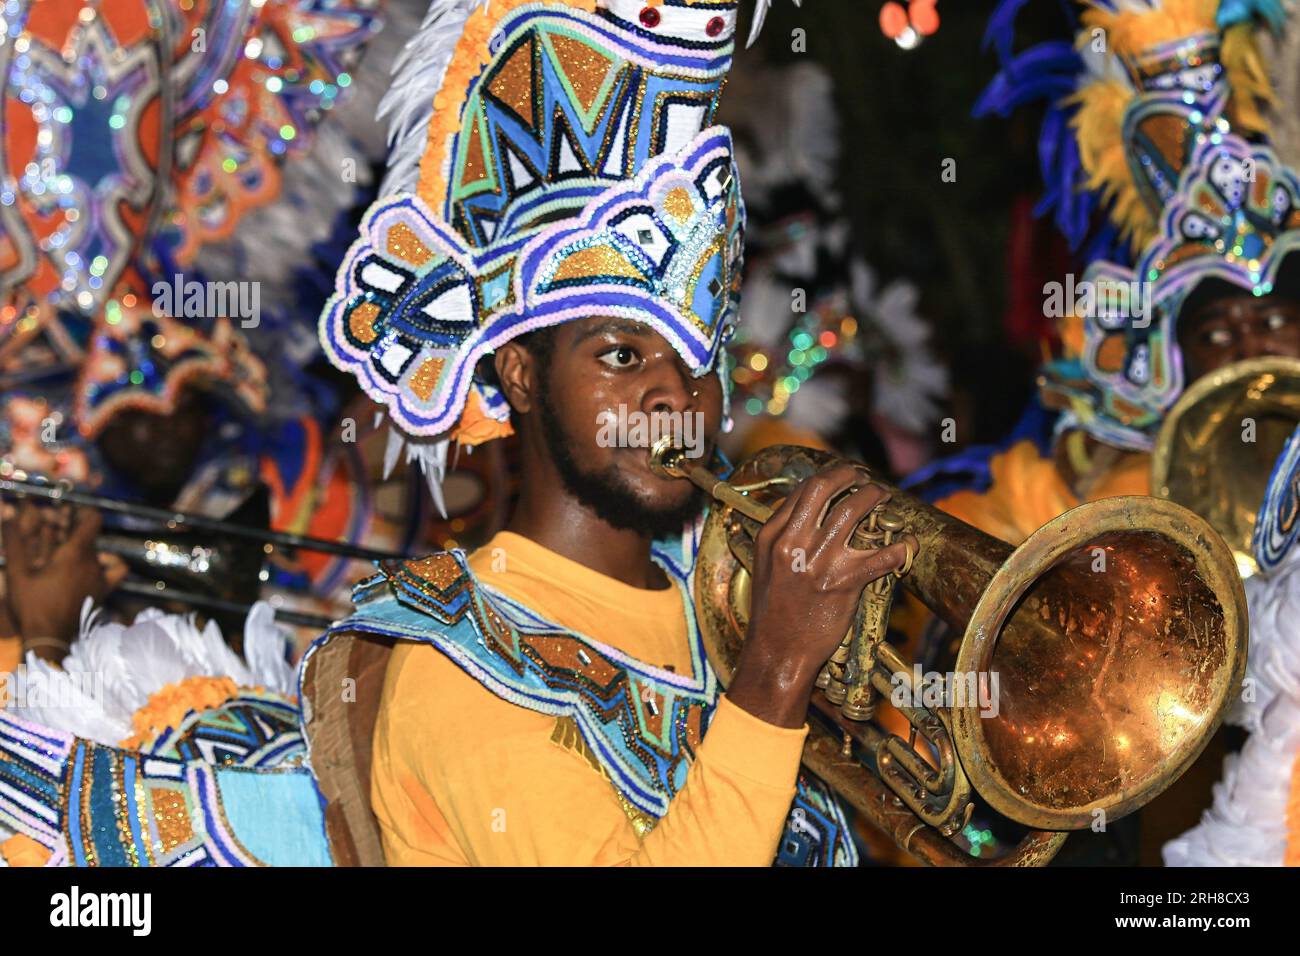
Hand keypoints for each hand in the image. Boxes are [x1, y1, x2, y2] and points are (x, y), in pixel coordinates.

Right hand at [0, 501, 117, 659]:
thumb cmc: (31, 604)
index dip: (85, 511)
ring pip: (98, 552)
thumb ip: (13, 541)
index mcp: (75, 553)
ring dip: (85, 548)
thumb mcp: (17, 571)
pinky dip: (110, 564)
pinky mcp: (103, 591)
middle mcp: (93, 562)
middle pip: (91, 536)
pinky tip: (97, 565)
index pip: (93, 519)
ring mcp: (101, 577)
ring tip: (67, 551)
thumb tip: (8, 513)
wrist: (48, 637)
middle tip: (56, 531)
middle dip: (75, 530)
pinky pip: (116, 571)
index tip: (72, 509)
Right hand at [726, 464, 917, 727]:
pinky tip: (907, 545)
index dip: (828, 477)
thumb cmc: (773, 614)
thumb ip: (784, 538)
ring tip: (884, 496)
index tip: (843, 476)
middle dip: (849, 474)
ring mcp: (818, 561)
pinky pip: (881, 556)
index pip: (802, 491)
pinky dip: (900, 548)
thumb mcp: (765, 567)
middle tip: (864, 476)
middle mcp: (792, 542)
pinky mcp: (842, 582)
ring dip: (874, 497)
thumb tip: (809, 515)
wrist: (778, 652)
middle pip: (823, 488)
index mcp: (772, 536)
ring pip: (853, 510)